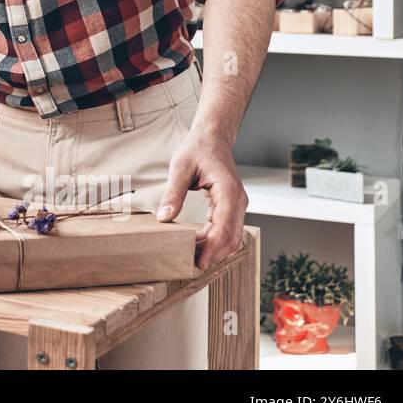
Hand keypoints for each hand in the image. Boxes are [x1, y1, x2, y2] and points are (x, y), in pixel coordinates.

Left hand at [155, 130, 248, 270]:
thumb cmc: (197, 148)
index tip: (199, 263)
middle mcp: (238, 201)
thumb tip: (163, 217)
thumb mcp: (180, 167)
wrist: (212, 137)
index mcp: (228, 191)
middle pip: (231, 237)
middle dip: (213, 254)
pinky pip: (226, 229)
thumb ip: (173, 193)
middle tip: (190, 265)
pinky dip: (213, 239)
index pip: (224, 227)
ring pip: (231, 236)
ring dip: (214, 249)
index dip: (212, 248)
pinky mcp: (232, 207)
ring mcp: (238, 205)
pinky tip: (195, 244)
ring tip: (190, 257)